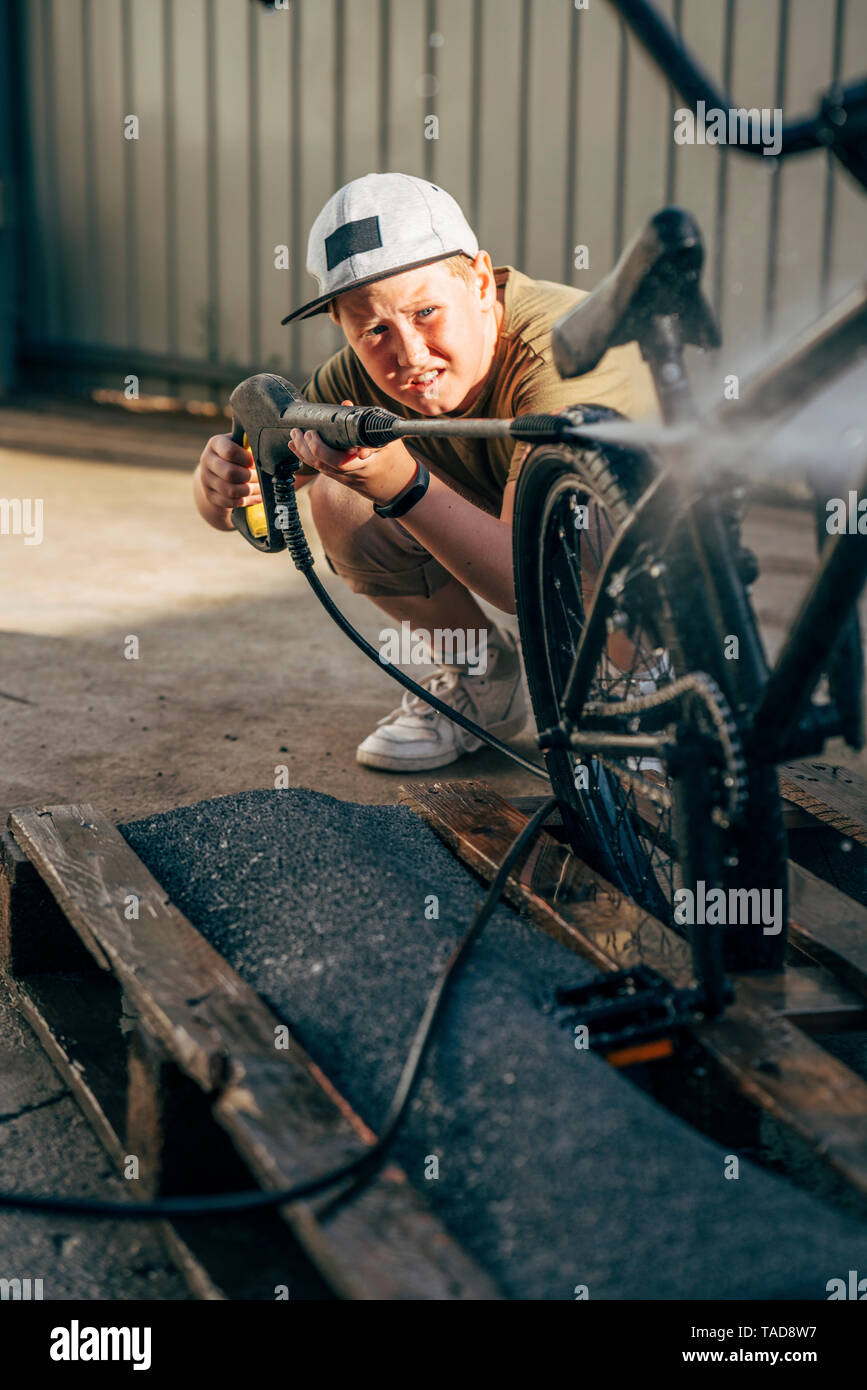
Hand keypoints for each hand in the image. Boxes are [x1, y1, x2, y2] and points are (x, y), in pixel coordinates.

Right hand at [196, 433, 261, 513]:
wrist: (216, 472)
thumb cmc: (234, 456)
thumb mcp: (239, 445)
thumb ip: (249, 445)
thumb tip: (266, 452)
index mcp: (216, 444)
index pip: (230, 451)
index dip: (246, 458)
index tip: (254, 462)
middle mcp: (207, 460)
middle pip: (230, 473)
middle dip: (250, 476)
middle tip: (260, 477)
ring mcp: (206, 479)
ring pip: (231, 490)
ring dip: (250, 490)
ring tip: (260, 487)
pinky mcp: (210, 496)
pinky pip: (231, 502)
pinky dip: (247, 500)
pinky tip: (256, 496)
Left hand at [289, 400, 417, 503]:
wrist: (400, 489)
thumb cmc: (397, 460)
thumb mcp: (389, 440)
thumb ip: (367, 422)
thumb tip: (345, 403)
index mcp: (365, 465)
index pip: (337, 461)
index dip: (321, 449)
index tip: (312, 432)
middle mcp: (352, 474)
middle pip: (322, 465)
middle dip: (306, 448)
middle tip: (298, 431)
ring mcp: (345, 479)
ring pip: (319, 468)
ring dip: (303, 453)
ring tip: (294, 436)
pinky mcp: (342, 480)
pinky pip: (321, 469)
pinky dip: (307, 458)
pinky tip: (297, 448)